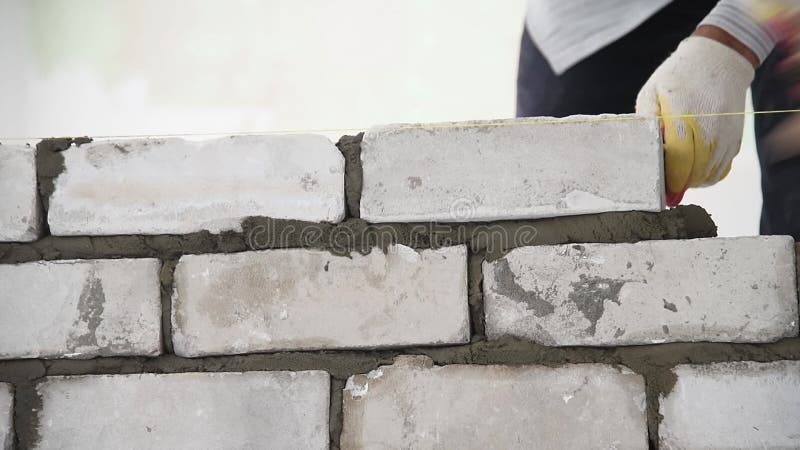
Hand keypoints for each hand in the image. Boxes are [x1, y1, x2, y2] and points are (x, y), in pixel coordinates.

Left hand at [636, 34, 754, 205]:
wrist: (720, 59)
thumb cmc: (679, 77)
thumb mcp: (651, 94)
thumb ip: (646, 123)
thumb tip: (642, 152)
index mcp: (684, 116)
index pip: (679, 159)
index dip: (669, 179)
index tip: (659, 190)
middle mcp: (709, 128)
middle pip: (695, 172)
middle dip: (678, 184)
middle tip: (664, 190)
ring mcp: (726, 135)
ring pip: (710, 174)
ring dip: (692, 182)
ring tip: (677, 179)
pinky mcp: (735, 138)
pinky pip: (722, 169)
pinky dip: (707, 176)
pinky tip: (694, 171)